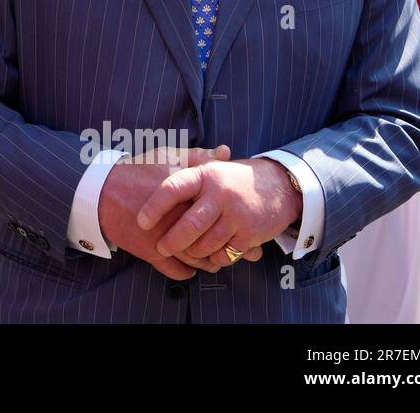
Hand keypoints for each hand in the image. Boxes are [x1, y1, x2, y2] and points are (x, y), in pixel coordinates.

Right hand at [99, 145, 232, 279]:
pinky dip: (186, 272)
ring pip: (197, 259)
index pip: (220, 214)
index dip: (233, 221)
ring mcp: (165, 238)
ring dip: (208, 263)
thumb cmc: (134, 172)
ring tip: (214, 261)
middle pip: (213, 241)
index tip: (241, 223)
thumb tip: (226, 152)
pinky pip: (177, 270)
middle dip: (227, 248)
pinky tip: (190, 269)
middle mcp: (179, 219)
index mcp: (186, 196)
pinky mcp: (151, 252)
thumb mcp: (166, 156)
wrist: (100, 192)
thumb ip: (198, 156)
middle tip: (237, 250)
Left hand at [137, 157, 302, 269]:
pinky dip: (214, 259)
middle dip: (172, 240)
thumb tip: (151, 161)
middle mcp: (220, 194)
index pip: (173, 189)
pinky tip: (208, 255)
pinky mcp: (250, 234)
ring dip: (192, 252)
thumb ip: (182, 165)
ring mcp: (237, 215)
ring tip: (185, 251)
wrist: (278, 186)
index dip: (154, 207)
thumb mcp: (208, 166)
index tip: (142, 222)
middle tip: (161, 247)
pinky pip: (224, 254)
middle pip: (190, 224)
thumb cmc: (232, 179)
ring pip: (206, 243)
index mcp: (205, 175)